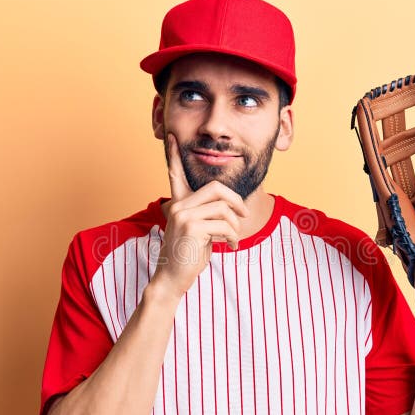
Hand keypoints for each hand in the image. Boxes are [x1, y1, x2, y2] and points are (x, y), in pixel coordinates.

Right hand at [151, 134, 249, 299]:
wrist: (172, 278)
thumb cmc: (188, 255)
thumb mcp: (198, 230)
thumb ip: (206, 214)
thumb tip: (228, 207)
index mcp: (178, 203)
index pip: (175, 174)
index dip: (173, 156)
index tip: (172, 137)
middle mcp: (178, 205)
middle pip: (215, 188)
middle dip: (235, 201)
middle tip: (242, 215)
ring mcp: (183, 215)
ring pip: (224, 209)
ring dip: (235, 226)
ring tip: (232, 239)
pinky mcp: (191, 227)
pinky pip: (224, 225)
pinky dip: (233, 237)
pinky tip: (230, 246)